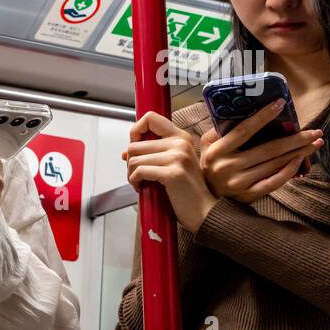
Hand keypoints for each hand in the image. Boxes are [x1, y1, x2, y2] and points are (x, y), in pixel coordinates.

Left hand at [123, 112, 218, 231]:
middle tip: (137, 175)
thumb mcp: (172, 165)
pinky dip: (135, 181)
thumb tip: (125, 152)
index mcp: (181, 138)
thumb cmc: (187, 191)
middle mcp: (180, 144)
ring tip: (140, 183)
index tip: (134, 148)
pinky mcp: (172, 173)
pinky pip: (139, 171)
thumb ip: (152, 154)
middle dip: (130, 163)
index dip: (135, 131)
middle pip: (135, 145)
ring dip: (131, 174)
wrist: (203, 211)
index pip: (150, 118)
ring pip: (134, 159)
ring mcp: (177, 157)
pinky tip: (142, 187)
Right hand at [199, 99, 322, 202]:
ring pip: (274, 164)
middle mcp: (226, 167)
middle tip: (315, 131)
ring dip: (298, 153)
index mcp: (216, 151)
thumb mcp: (206, 147)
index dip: (263, 116)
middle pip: (268, 149)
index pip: (244, 130)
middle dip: (296, 139)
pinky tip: (300, 161)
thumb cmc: (209, 166)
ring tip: (314, 143)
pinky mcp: (247, 196)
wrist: (204, 198)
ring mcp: (238, 183)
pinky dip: (288, 171)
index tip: (281, 104)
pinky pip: (273, 182)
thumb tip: (241, 112)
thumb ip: (219, 131)